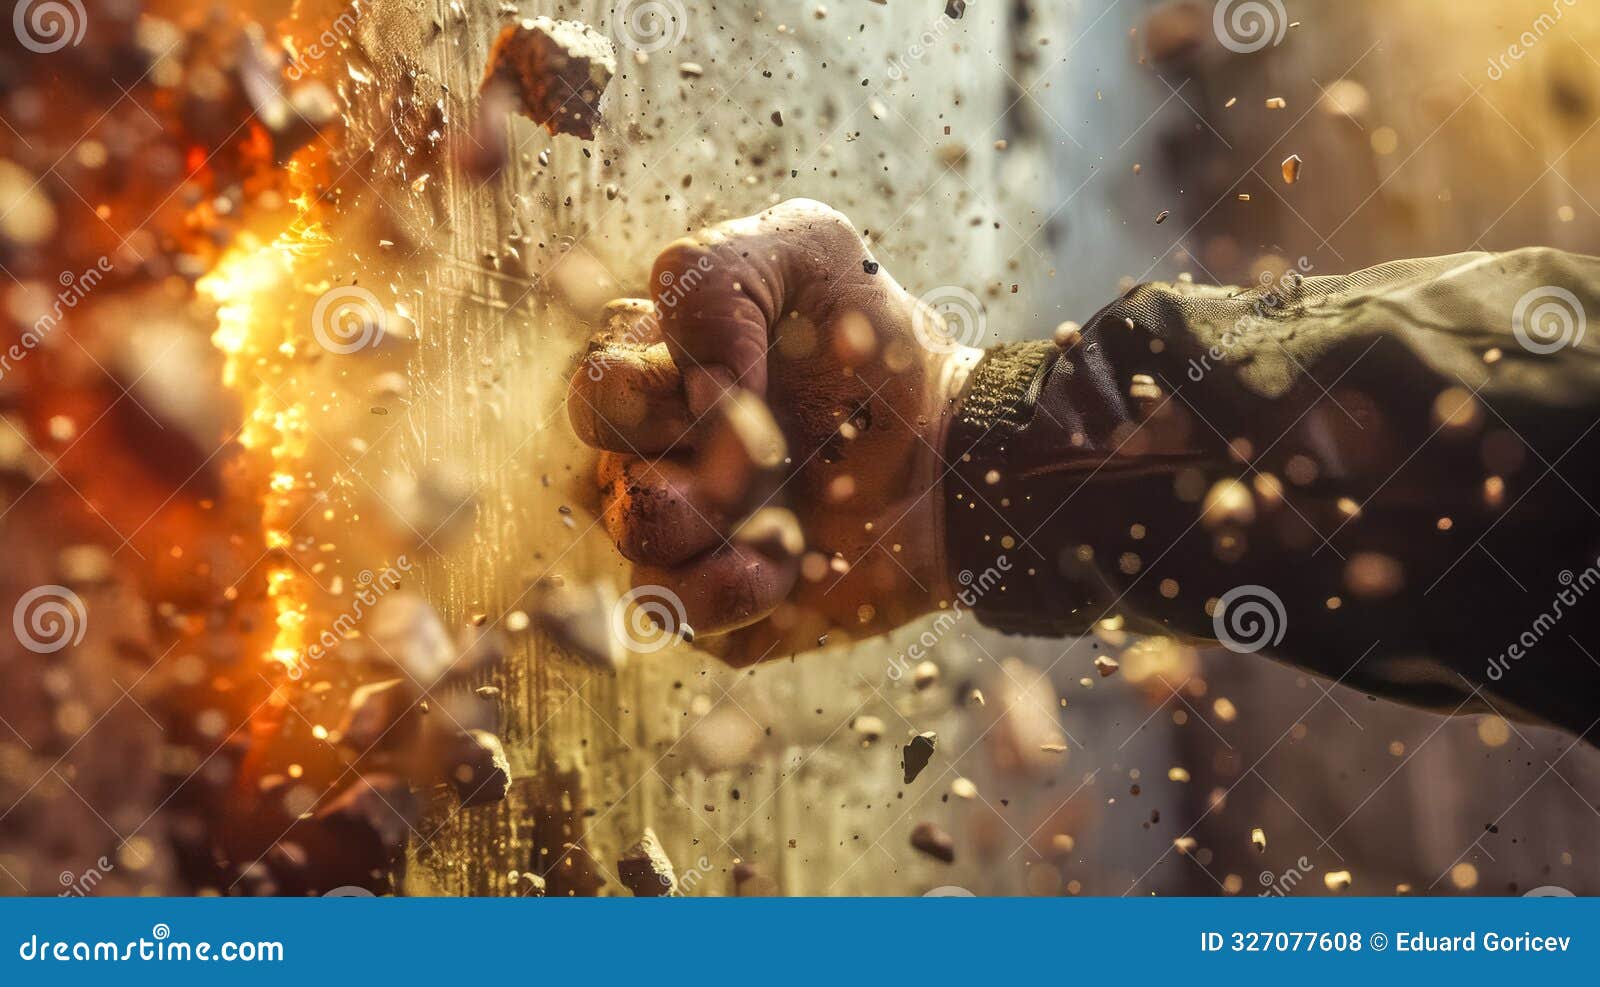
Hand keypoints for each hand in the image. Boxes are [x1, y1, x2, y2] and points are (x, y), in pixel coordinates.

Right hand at [567, 199, 981, 663]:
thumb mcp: (813, 253)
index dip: (664, 381)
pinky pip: (674, 605)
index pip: (601, 380)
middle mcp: (654, 448)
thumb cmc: (880, 351)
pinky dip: (738, 583)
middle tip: (772, 445)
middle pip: (602, 453)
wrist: (957, 457)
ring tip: (792, 502)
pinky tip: (791, 560)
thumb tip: (689, 378)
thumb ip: (717, 272)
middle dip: (697, 446)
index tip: (752, 377)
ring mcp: (680, 526)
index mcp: (658, 366)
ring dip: (726, 512)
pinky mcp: (708, 597)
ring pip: (637, 529)